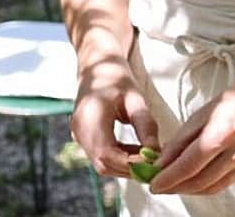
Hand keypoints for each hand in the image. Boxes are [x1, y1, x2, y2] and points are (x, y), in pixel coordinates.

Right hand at [71, 56, 159, 177]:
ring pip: (101, 162)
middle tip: (155, 164)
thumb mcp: (136, 98)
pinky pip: (100, 155)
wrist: (97, 65)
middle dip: (130, 168)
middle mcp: (80, 130)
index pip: (106, 154)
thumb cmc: (117, 77)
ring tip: (149, 156)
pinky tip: (137, 150)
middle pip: (103, 163)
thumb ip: (145, 125)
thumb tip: (156, 152)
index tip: (153, 162)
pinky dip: (119, 157)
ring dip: (125, 164)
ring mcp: (79, 135)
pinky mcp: (83, 137)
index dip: (129, 163)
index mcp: (90, 117)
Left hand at [149, 66, 234, 194]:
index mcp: (224, 133)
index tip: (152, 183)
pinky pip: (226, 182)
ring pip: (213, 187)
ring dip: (190, 188)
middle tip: (160, 184)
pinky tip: (199, 174)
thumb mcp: (203, 112)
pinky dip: (209, 182)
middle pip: (200, 182)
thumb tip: (161, 162)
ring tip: (175, 182)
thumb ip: (181, 140)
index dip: (168, 178)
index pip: (189, 165)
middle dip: (176, 187)